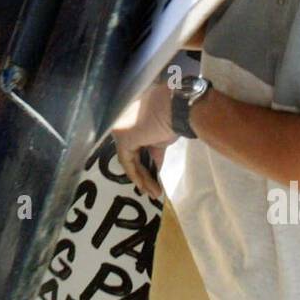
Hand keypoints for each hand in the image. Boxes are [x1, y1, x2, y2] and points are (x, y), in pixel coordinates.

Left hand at [112, 82, 177, 196]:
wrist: (179, 107)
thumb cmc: (174, 116)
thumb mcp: (161, 137)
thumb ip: (153, 149)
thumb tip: (154, 166)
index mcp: (128, 117)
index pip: (133, 144)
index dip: (141, 162)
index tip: (151, 176)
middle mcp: (120, 121)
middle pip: (131, 152)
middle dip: (142, 173)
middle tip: (152, 189)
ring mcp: (120, 128)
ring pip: (130, 158)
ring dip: (142, 178)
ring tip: (154, 193)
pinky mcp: (123, 138)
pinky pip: (128, 161)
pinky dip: (136, 175)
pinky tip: (145, 187)